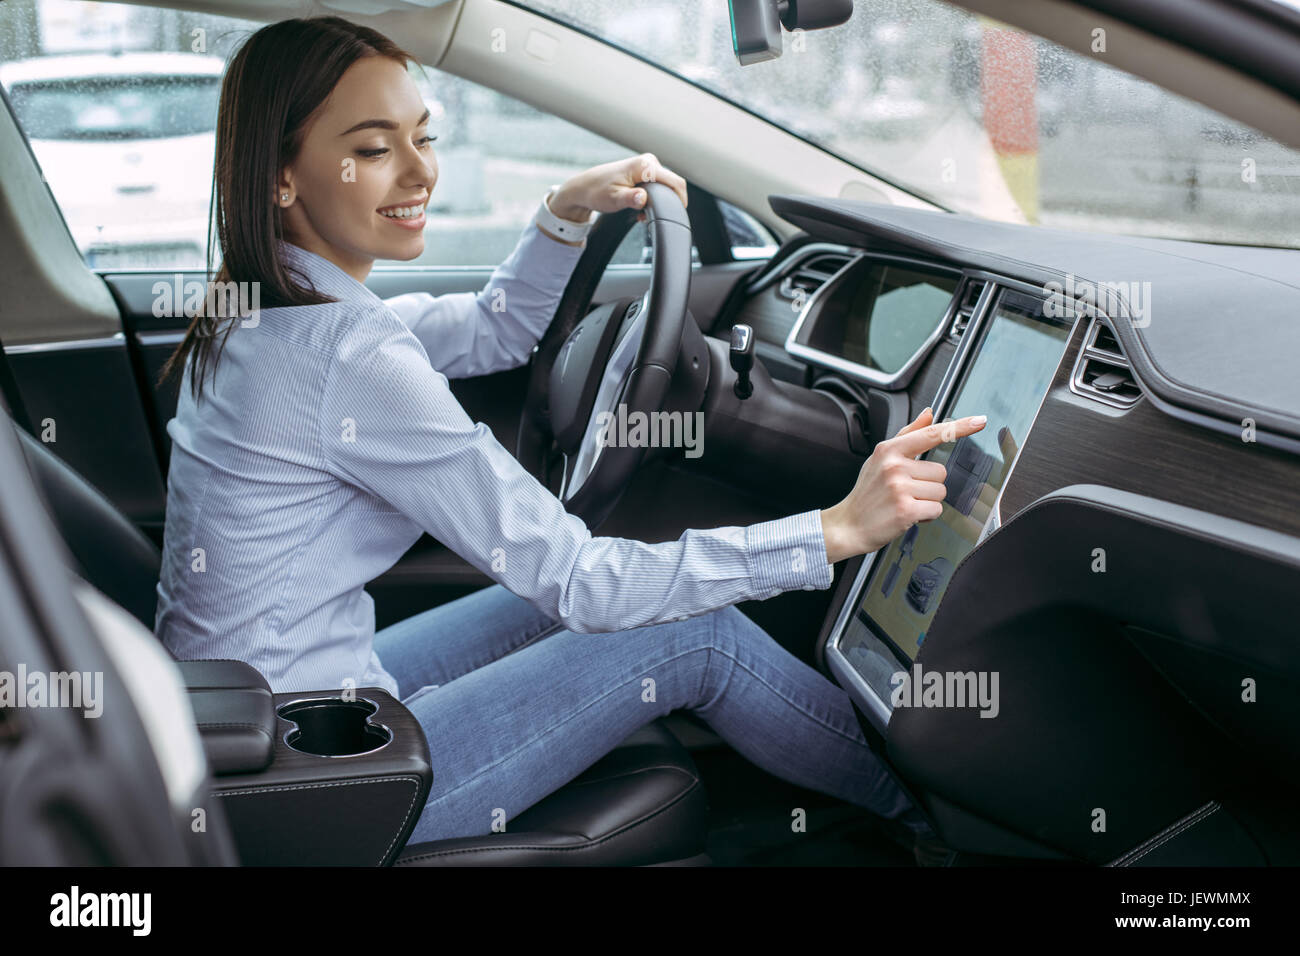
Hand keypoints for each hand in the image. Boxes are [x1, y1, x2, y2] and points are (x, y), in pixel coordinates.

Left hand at [550, 152, 688, 223]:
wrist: (585, 187)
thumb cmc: (597, 192)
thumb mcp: (614, 199)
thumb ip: (631, 199)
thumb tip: (643, 198)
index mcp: (643, 166)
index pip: (675, 182)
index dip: (680, 199)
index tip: (676, 214)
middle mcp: (648, 161)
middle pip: (673, 183)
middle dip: (666, 202)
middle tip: (650, 215)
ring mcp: (647, 164)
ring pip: (666, 185)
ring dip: (659, 201)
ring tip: (642, 212)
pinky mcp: (644, 170)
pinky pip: (658, 184)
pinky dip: (654, 197)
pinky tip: (641, 206)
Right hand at [820, 407, 986, 562]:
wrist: (848, 525)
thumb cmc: (867, 493)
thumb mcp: (880, 458)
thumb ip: (908, 434)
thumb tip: (928, 413)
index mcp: (889, 450)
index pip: (931, 434)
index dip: (959, 427)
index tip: (979, 421)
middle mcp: (894, 466)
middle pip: (940, 471)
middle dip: (929, 485)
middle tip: (906, 491)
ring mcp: (899, 488)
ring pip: (940, 492)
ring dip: (928, 501)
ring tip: (906, 503)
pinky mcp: (906, 510)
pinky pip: (936, 509)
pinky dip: (927, 516)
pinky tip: (908, 516)